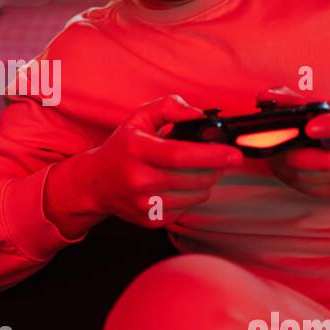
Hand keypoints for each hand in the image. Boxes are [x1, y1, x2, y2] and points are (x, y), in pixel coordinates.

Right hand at [85, 94, 244, 227]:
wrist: (95, 183)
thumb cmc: (122, 148)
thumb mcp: (139, 118)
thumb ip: (170, 107)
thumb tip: (199, 115)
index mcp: (137, 150)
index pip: (181, 155)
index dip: (213, 155)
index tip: (234, 155)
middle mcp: (138, 179)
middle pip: (195, 178)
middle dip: (215, 168)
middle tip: (217, 159)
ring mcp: (144, 204)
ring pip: (196, 196)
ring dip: (205, 183)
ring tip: (194, 171)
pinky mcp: (150, 221)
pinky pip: (186, 210)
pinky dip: (189, 197)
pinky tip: (177, 187)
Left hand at [258, 87, 329, 198]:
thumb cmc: (328, 121)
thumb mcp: (315, 105)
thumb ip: (289, 100)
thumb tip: (265, 97)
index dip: (329, 127)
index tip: (309, 128)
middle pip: (328, 161)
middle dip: (298, 157)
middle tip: (280, 150)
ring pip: (313, 177)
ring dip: (289, 169)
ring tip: (279, 156)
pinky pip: (311, 189)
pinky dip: (292, 178)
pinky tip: (288, 167)